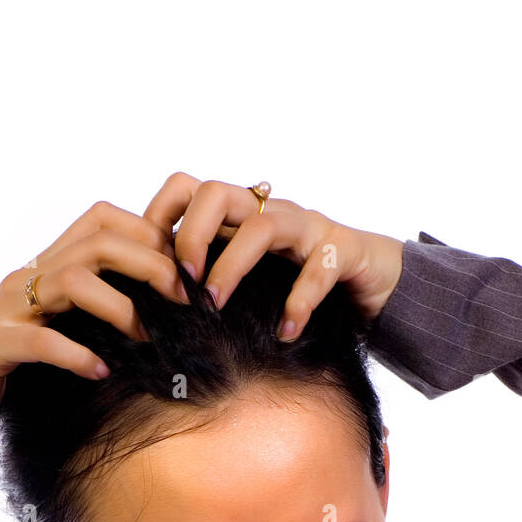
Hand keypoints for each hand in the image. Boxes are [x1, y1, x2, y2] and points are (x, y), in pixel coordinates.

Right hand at [0, 202, 187, 453]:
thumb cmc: (3, 376)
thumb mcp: (52, 335)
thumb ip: (89, 316)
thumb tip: (154, 318)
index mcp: (44, 269)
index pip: (102, 220)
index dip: (149, 235)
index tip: (183, 273)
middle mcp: (26, 278)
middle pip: (98, 243)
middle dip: (151, 265)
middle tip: (183, 301)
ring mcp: (7, 310)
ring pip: (73, 280)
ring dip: (120, 307)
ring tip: (146, 339)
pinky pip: (42, 341)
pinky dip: (78, 355)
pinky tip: (101, 373)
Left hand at [143, 172, 404, 339]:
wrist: (375, 280)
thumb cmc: (300, 284)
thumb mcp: (250, 282)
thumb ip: (210, 284)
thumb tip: (150, 314)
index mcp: (242, 217)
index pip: (188, 189)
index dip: (160, 216)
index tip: (146, 264)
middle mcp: (271, 213)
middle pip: (219, 194)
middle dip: (192, 236)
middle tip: (182, 283)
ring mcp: (308, 229)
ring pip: (264, 227)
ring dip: (232, 266)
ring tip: (216, 305)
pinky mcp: (344, 251)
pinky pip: (318, 269)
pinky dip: (298, 302)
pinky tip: (285, 333)